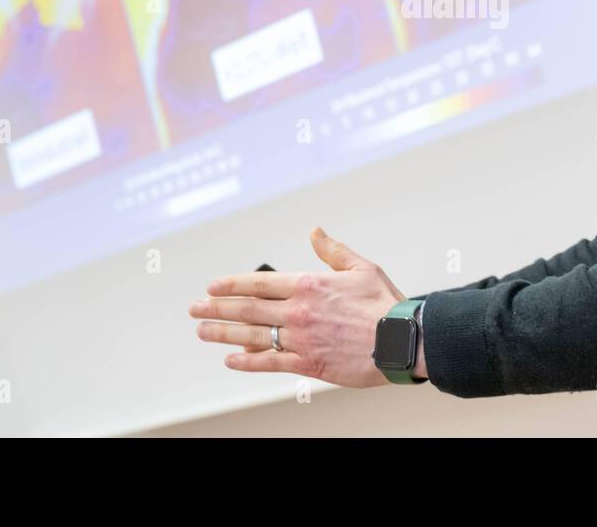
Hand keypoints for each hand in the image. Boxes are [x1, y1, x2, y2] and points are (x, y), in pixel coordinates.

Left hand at [189, 226, 416, 387]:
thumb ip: (332, 250)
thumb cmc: (385, 305)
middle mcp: (299, 312)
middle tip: (195, 308)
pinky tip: (231, 359)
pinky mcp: (308, 364)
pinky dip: (247, 361)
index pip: (259, 283)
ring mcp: (301, 340)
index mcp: (309, 285)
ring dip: (222, 333)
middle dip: (216, 308)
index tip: (213, 286)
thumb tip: (315, 232)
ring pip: (252, 335)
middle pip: (247, 309)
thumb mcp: (361, 267)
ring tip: (202, 331)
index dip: (231, 285)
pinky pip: (269, 362)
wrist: (401, 342)